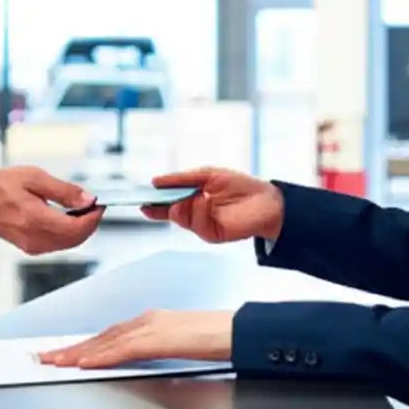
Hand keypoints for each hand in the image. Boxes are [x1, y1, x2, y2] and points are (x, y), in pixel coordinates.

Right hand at [0, 166, 104, 254]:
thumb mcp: (34, 178)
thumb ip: (64, 190)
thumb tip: (88, 199)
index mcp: (36, 219)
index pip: (77, 227)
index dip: (94, 216)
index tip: (100, 203)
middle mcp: (35, 238)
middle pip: (77, 238)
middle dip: (91, 222)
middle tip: (94, 204)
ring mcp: (33, 246)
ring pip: (70, 243)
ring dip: (81, 228)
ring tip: (82, 208)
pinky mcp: (31, 248)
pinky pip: (59, 244)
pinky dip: (70, 232)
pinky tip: (68, 217)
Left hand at [38, 310, 234, 368]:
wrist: (239, 329)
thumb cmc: (219, 336)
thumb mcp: (182, 342)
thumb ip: (160, 347)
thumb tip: (141, 358)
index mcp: (153, 320)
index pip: (110, 333)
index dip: (85, 343)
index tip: (64, 352)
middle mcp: (148, 319)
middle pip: (102, 335)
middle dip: (72, 347)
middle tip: (46, 356)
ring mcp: (152, 327)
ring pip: (106, 341)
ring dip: (78, 352)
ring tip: (55, 361)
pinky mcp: (158, 339)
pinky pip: (123, 349)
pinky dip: (102, 356)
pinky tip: (86, 363)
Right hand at [142, 168, 283, 242]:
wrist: (267, 201)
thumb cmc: (240, 186)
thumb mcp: (208, 175)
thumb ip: (183, 178)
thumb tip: (157, 180)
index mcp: (192, 199)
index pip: (167, 203)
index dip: (153, 202)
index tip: (141, 199)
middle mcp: (195, 214)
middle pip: (169, 214)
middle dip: (159, 208)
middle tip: (150, 202)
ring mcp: (203, 225)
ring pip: (182, 219)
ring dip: (182, 206)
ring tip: (190, 196)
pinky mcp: (213, 234)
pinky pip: (197, 225)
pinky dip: (198, 211)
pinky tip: (204, 200)